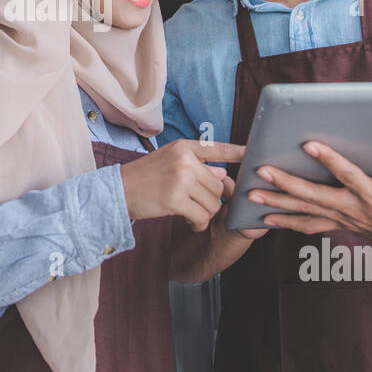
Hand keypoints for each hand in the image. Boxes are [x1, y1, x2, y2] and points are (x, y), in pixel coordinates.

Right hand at [121, 140, 244, 231]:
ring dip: (205, 214)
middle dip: (211, 201)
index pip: (218, 148)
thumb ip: (196, 166)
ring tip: (191, 215)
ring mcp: (180, 179)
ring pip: (213, 203)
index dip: (239, 152)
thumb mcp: (169, 162)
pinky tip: (190, 223)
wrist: (117, 191)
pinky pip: (202, 216)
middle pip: (219, 186)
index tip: (254, 153)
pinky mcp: (175, 199)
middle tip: (197, 207)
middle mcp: (184, 160)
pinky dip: (199, 224)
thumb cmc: (144, 178)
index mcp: (184, 147)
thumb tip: (223, 174)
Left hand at [247, 133, 371, 255]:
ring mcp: (346, 220)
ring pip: (306, 213)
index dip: (330, 161)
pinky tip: (266, 218)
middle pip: (315, 197)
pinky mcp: (342, 225)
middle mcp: (355, 210)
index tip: (309, 144)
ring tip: (252, 196)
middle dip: (286, 184)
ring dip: (278, 205)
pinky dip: (288, 223)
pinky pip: (310, 226)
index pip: (349, 176)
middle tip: (261, 171)